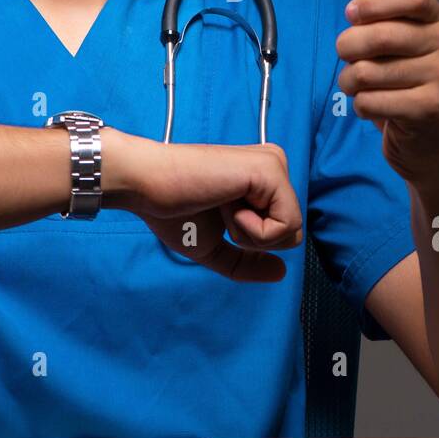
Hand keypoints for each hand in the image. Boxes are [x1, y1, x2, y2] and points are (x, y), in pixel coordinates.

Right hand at [105, 132, 302, 281]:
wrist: (146, 185)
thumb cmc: (172, 210)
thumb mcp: (214, 246)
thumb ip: (246, 262)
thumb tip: (281, 273)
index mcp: (262, 179)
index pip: (282, 230)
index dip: (249, 240)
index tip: (216, 213)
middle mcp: (273, 165)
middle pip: (292, 232)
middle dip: (253, 239)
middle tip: (218, 210)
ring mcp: (273, 164)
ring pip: (291, 230)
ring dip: (248, 233)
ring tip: (220, 204)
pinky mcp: (271, 170)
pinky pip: (285, 224)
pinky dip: (251, 229)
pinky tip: (225, 203)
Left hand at [336, 0, 438, 185]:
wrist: (428, 143)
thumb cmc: (405, 83)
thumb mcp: (398, 38)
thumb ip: (382, 0)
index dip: (373, 1)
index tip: (351, 14)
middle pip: (380, 34)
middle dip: (347, 46)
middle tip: (345, 55)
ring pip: (369, 70)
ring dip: (349, 80)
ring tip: (356, 85)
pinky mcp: (430, 109)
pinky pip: (371, 100)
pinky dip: (360, 106)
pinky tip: (372, 107)